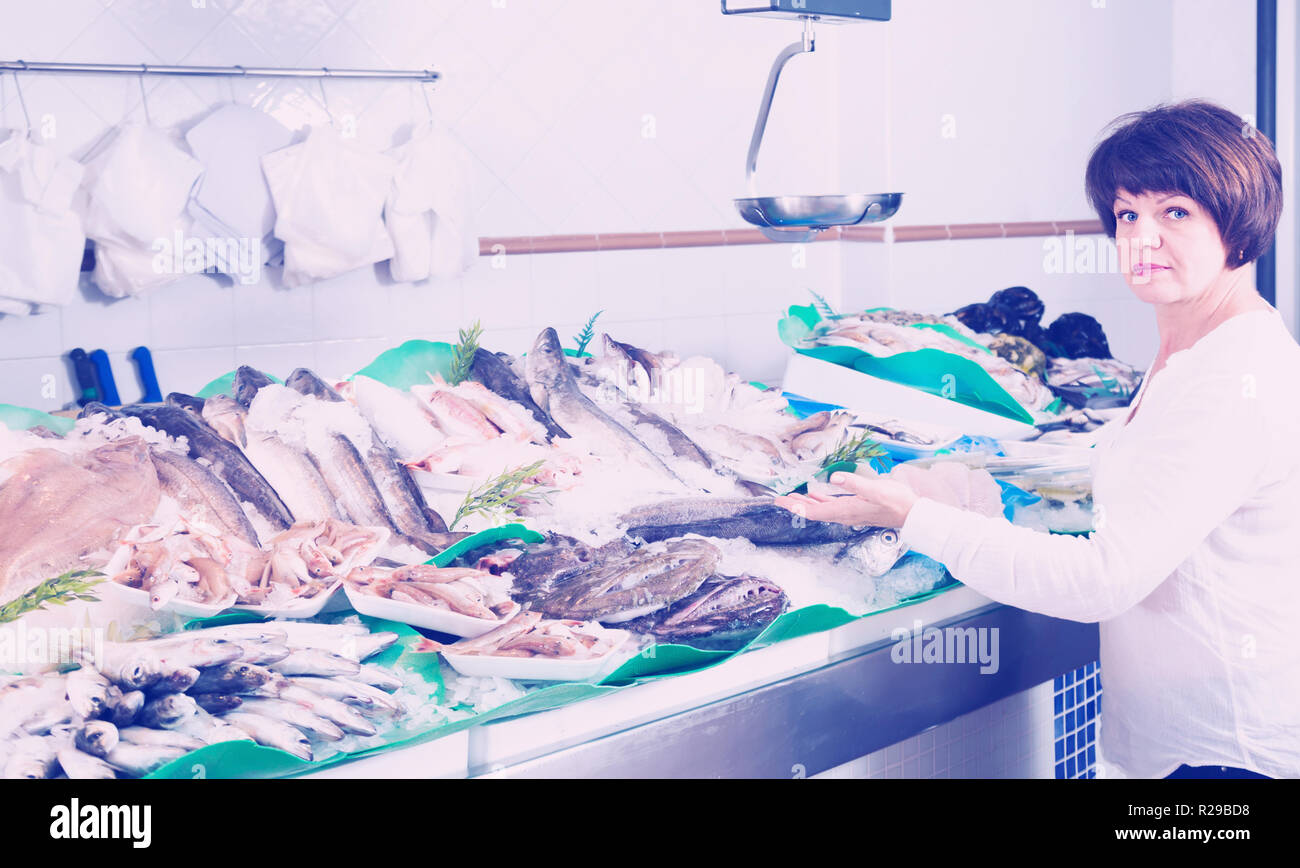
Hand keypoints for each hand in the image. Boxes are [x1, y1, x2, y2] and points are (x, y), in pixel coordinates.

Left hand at [773, 471, 918, 527]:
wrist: (913, 514)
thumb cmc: (896, 501)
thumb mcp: (875, 489)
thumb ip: (854, 483)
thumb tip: (833, 478)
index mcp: (845, 511)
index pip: (813, 511)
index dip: (795, 506)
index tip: (780, 501)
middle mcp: (845, 515)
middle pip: (813, 512)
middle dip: (796, 505)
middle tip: (779, 498)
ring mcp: (850, 513)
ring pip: (822, 509)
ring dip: (806, 503)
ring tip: (792, 496)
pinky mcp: (856, 509)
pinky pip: (832, 507)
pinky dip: (820, 501)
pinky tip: (817, 495)